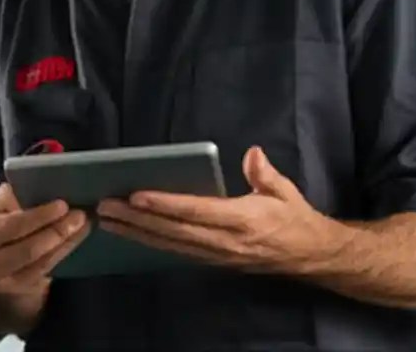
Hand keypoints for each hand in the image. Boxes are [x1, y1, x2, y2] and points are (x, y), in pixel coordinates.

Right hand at [0, 184, 90, 296]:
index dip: (39, 216)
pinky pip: (49, 270)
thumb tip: (33, 170)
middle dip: (58, 231)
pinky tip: (79, 238)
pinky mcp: (25, 289)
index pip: (14, 226)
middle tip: (80, 215)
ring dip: (67, 242)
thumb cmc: (0, 229)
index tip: (62, 204)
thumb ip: (12, 193)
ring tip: (85, 225)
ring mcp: (9, 278)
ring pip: (42, 261)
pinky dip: (66, 252)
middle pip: (30, 247)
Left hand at [97, 146, 350, 274]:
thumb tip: (252, 154)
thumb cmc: (294, 218)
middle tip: (105, 207)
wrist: (310, 256)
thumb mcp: (285, 192)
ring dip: (136, 234)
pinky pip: (177, 252)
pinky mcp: (213, 262)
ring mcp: (217, 255)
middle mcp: (226, 242)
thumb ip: (265, 174)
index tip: (137, 195)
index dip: (165, 204)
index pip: (196, 211)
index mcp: (243, 220)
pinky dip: (151, 243)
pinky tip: (130, 234)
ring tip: (107, 221)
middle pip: (173, 231)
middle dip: (136, 220)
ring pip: (170, 245)